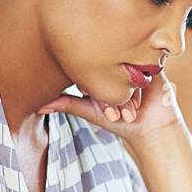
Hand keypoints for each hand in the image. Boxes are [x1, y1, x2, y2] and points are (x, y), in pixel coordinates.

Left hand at [36, 71, 184, 148]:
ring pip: (125, 71)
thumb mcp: (91, 111)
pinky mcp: (152, 66)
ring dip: (129, 96)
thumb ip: (67, 104)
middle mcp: (116, 64)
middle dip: (113, 97)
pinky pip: (142, 67)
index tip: (107, 113)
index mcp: (100, 70)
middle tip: (118, 116)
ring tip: (132, 113)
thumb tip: (38, 105)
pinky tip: (142, 100)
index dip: (95, 91)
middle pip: (108, 69)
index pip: (89, 69)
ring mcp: (134, 64)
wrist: (152, 127)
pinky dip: (140, 86)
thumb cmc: (121, 121)